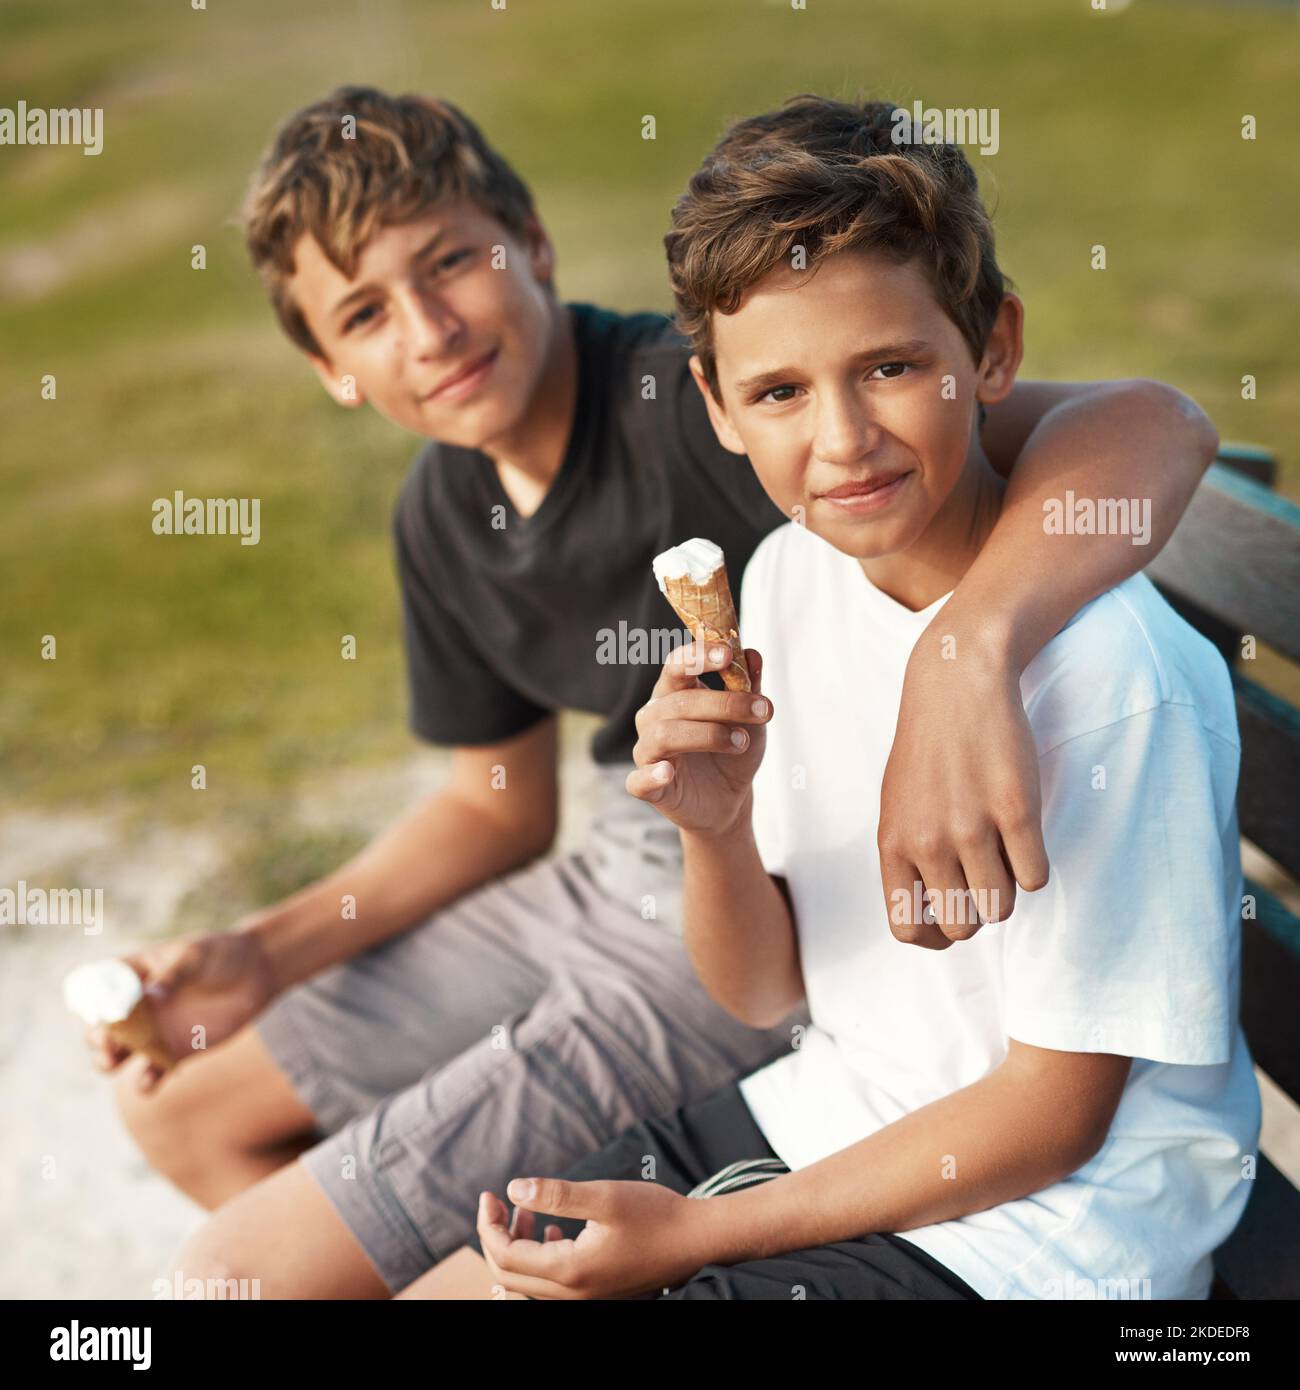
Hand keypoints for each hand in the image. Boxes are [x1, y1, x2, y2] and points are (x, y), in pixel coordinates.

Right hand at [83, 930, 276, 1091]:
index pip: (98, 987)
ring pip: (117, 1054)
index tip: (94, 1012)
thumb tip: (152, 996)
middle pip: (101, 1025)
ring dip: (107, 1062)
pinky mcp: (172, 1052)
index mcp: (134, 973)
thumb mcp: (196, 956)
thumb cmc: (222, 954)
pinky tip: (149, 1080)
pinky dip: (145, 1082)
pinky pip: (150, 1074)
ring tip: (114, 1063)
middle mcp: (136, 1006)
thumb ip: (173, 975)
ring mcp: (152, 1031)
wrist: (256, 973)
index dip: (89, 1001)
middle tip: (108, 1041)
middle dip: (96, 1036)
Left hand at [476, 1177, 709, 1299]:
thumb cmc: (656, 1215)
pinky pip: (551, 1283)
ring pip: (528, 1281)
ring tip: (526, 1210)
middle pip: (509, 1275)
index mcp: (570, 1271)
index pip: (505, 1256)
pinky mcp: (596, 1290)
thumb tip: (513, 1189)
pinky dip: (539, 1256)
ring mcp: (585, 1296)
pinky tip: (552, 1229)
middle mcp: (573, 1294)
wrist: (697, 1240)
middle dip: (497, 1236)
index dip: (489, 1225)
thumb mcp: (603, 1195)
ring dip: (518, 1246)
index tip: (488, 1194)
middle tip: (498, 1201)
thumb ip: (556, 1195)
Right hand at [627, 642, 771, 837]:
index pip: (677, 665)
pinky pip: (639, 780)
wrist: (730, 798)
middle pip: (678, 701)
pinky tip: (668, 772)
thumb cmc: (733, 750)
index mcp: (674, 694)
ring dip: (707, 735)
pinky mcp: (647, 787)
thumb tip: (752, 654)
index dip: (699, 656)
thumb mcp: (750, 718)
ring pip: (664, 735)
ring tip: (741, 742)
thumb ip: (749, 686)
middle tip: (762, 710)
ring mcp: (648, 752)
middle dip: (723, 703)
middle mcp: (654, 718)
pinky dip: (652, 775)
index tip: (728, 654)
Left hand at [878, 635, 1048, 947]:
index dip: (935, 934)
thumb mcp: (899, 806)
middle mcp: (928, 841)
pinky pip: (1035, 879)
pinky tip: (1022, 832)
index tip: (952, 913)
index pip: (907, 928)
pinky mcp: (1017, 810)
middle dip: (976, 912)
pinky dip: (1034, 866)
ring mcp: (972, 827)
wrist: (957, 682)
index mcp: (893, 843)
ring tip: (1001, 848)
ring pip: (1001, 908)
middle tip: (983, 876)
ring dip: (1007, 887)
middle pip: (961, 927)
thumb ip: (909, 859)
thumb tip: (930, 920)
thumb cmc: (929, 749)